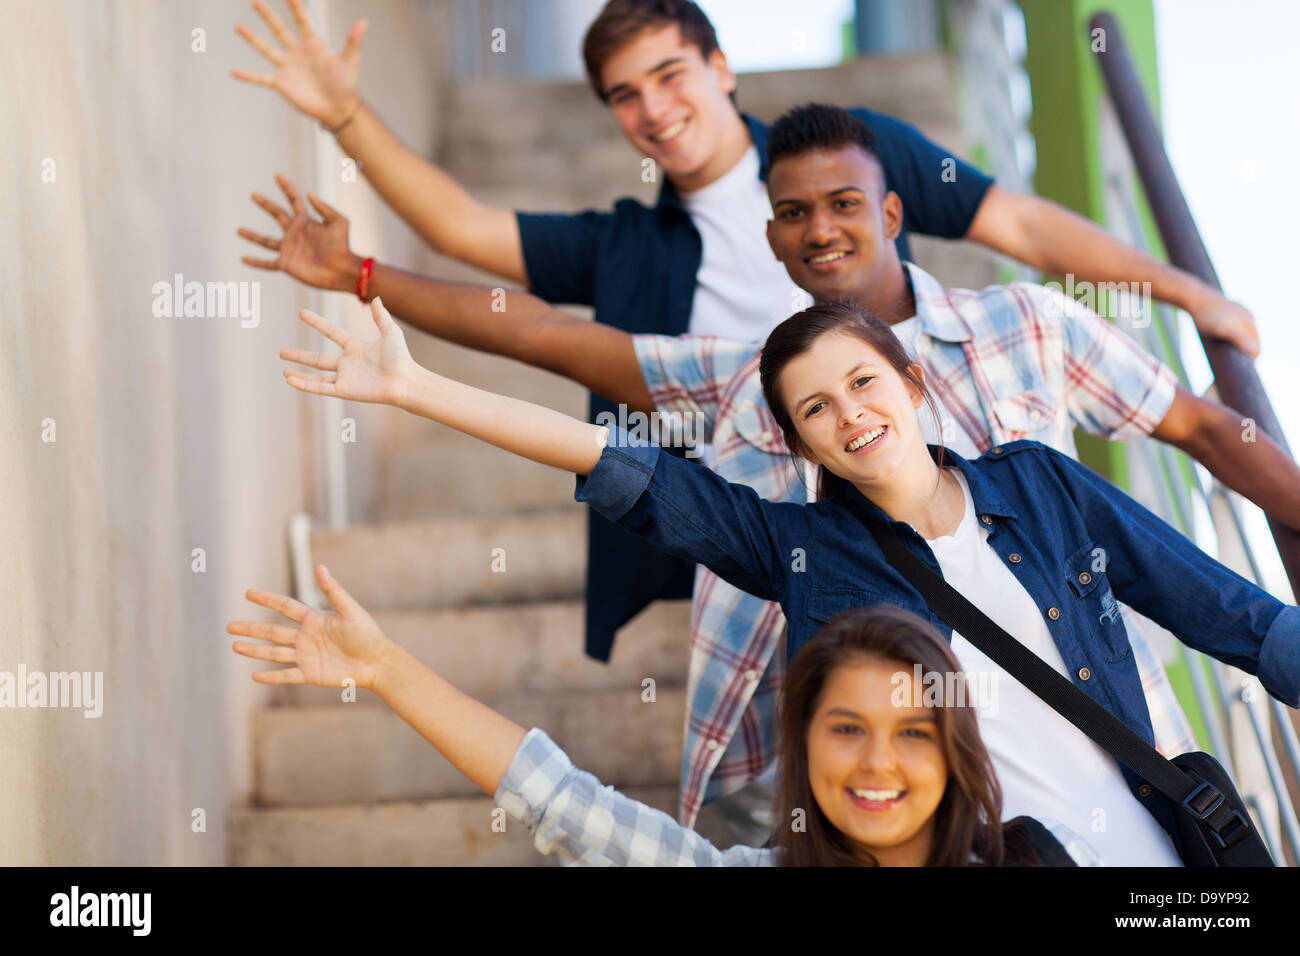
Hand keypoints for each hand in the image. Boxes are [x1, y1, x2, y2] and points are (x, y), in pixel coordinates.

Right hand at [229, 564, 394, 691]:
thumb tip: (320, 567)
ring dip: (254, 650)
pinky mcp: (310, 674)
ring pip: (274, 653)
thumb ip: (333, 591)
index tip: (248, 593)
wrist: (377, 661)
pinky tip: (255, 675)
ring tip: (235, 646)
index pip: (285, 606)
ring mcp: (306, 656)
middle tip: (229, 626)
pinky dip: (271, 676)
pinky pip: (286, 675)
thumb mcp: (349, 610)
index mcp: (314, 619)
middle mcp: (306, 637)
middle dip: (251, 628)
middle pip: (272, 631)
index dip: (267, 599)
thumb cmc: (367, 633)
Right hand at [232, 0, 365, 127]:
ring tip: (238, 26)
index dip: (295, 7)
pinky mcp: (282, 84)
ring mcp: (287, 67)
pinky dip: (248, 76)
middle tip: (255, 1)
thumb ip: (353, 41)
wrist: (339, 109)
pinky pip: (261, 78)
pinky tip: (233, 72)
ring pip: (266, 49)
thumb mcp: (350, 61)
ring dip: (252, 38)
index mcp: (312, 45)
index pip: (302, 21)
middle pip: (279, 29)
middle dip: (267, 15)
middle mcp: (297, 53)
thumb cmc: (346, 85)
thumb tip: (364, 22)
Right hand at [240, 173, 359, 290]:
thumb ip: (324, 207)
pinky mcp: (286, 264)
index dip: (286, 187)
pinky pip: (267, 264)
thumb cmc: (342, 246)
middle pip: (277, 214)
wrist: (341, 270)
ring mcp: (289, 249)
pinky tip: (243, 259)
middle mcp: (295, 233)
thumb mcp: (338, 222)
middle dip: (265, 204)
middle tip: (253, 194)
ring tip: (238, 230)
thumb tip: (309, 193)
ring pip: (266, 241)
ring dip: (252, 236)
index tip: (277, 175)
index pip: (293, 200)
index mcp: (306, 221)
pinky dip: (255, 262)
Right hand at [282, 297, 417, 406]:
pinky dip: (305, 384)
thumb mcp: (391, 332)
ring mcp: (345, 377)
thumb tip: (376, 297)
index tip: (301, 313)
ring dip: (299, 373)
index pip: (331, 332)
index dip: (317, 322)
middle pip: (318, 358)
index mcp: (356, 347)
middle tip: (282, 352)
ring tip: (284, 369)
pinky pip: (320, 388)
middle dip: (300, 355)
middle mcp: (348, 363)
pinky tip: (290, 380)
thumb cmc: (402, 358)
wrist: (406, 381)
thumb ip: (381, 316)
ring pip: (316, 375)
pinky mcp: (344, 390)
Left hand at [1190, 294, 1259, 358]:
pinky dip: (1230, 336)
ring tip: (1224, 351)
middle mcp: (1247, 316)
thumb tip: (1255, 352)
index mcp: (1250, 322)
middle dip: (1243, 352)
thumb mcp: (1223, 329)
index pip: (1256, 347)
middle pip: (1251, 341)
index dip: (1248, 359)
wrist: (1194, 298)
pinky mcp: (1229, 311)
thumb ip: (1240, 339)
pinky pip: (1233, 328)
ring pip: (1242, 334)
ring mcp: (1239, 312)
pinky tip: (1221, 340)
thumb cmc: (1208, 317)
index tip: (1234, 367)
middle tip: (1227, 362)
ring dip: (1237, 344)